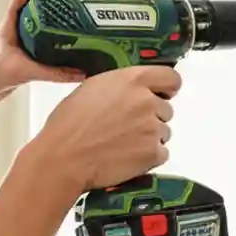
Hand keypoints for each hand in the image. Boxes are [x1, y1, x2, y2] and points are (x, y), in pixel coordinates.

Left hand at [0, 0, 119, 110]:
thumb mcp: (18, 67)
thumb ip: (46, 69)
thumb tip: (79, 71)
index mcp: (28, 12)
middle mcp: (35, 22)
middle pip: (73, 10)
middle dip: (97, 9)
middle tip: (123, 12)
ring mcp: (39, 40)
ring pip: (72, 32)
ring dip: (93, 33)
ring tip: (119, 34)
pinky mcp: (39, 58)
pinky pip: (66, 54)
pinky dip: (82, 57)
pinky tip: (100, 63)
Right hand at [29, 65, 180, 191]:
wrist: (64, 158)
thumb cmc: (68, 124)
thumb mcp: (91, 88)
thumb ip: (120, 86)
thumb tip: (130, 91)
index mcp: (132, 80)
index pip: (171, 77)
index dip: (166, 88)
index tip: (161, 95)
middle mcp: (147, 101)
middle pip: (166, 109)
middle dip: (151, 117)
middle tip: (128, 126)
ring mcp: (153, 128)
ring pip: (163, 132)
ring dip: (149, 138)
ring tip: (123, 144)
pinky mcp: (153, 153)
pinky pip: (161, 153)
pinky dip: (148, 157)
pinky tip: (127, 157)